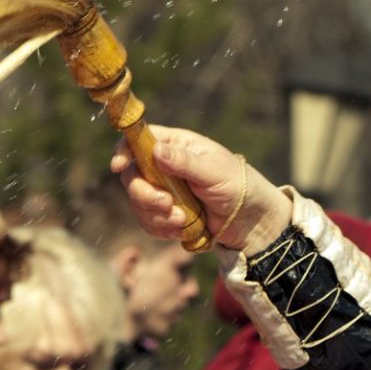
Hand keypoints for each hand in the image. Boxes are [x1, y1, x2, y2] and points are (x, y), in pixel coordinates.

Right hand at [112, 127, 290, 252]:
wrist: (251, 219)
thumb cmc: (238, 185)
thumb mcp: (214, 171)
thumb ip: (184, 162)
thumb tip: (156, 150)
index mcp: (176, 146)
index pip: (139, 140)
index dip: (124, 151)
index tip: (120, 167)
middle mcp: (165, 167)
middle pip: (133, 176)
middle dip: (144, 194)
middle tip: (166, 205)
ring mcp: (164, 192)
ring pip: (139, 204)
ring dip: (156, 216)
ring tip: (183, 220)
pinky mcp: (167, 215)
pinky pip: (150, 223)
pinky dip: (162, 229)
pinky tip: (182, 229)